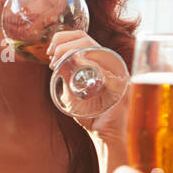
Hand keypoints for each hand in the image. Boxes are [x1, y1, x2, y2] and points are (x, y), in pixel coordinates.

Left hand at [47, 29, 126, 144]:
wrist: (104, 135)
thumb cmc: (90, 115)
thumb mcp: (71, 93)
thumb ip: (66, 77)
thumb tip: (54, 63)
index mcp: (98, 61)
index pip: (82, 37)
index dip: (63, 38)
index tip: (50, 52)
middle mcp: (109, 62)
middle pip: (85, 38)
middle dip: (62, 43)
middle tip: (51, 57)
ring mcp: (117, 72)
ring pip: (93, 48)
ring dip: (69, 51)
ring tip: (57, 64)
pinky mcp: (122, 85)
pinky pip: (106, 71)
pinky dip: (90, 66)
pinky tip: (78, 65)